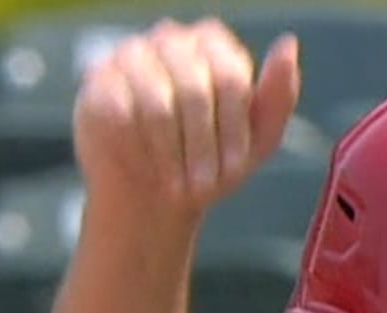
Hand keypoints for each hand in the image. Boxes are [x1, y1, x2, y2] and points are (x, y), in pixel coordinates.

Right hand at [72, 17, 300, 220]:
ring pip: (157, 103)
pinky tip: (146, 170)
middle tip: (205, 187)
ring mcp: (130, 57)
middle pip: (194, 90)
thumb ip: (277, 95)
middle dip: (202, 147)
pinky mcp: (98, 85)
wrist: (153, 197)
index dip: (234, 128)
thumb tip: (287, 43)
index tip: (236, 168)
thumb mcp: (256, 141)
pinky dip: (138, 151)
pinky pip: (121, 115)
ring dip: (171, 154)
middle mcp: (170, 40)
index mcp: (212, 44)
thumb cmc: (209, 164)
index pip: (230, 77)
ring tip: (178, 187)